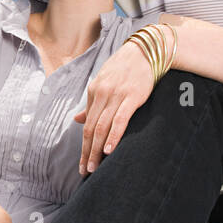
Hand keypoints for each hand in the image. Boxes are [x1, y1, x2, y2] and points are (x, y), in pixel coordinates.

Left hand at [75, 41, 154, 174]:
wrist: (145, 50)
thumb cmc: (125, 68)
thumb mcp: (104, 83)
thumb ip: (92, 104)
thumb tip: (77, 120)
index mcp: (94, 91)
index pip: (86, 124)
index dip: (83, 146)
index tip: (82, 163)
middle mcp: (101, 94)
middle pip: (90, 129)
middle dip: (86, 152)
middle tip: (85, 171)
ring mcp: (116, 95)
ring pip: (101, 127)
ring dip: (96, 149)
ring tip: (94, 166)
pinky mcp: (131, 96)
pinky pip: (119, 120)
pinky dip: (113, 136)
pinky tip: (108, 150)